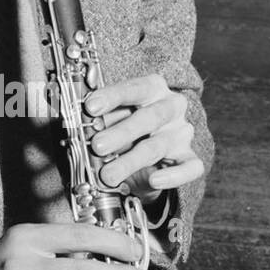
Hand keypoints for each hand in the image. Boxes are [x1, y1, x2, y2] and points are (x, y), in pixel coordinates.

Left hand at [84, 73, 202, 199]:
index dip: (112, 97)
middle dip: (121, 133)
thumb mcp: (112, 116)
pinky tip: (154, 181)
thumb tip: (81, 125)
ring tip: (108, 175)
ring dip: (131, 161)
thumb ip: (101, 118)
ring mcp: (181, 133)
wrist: (149, 150)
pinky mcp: (189, 157)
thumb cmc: (125, 124)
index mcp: (153, 88)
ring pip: (158, 146)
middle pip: (149, 118)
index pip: (135, 89)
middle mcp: (172, 107)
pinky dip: (172, 176)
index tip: (90, 107)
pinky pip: (189, 168)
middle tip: (97, 145)